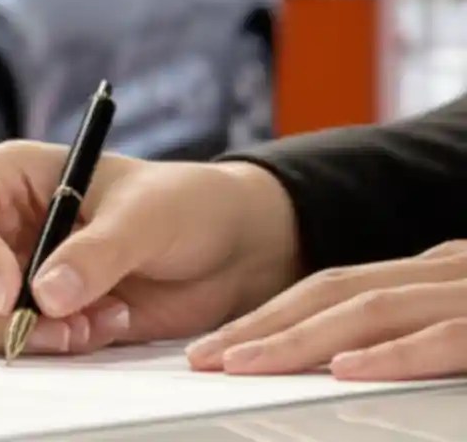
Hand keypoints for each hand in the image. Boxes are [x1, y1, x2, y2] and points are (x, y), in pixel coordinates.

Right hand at [0, 141, 301, 355]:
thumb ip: (95, 253)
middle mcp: (1, 225)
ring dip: (33, 334)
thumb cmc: (186, 203)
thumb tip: (44, 295)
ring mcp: (18, 272)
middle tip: (57, 328)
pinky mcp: (42, 312)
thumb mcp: (145, 216)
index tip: (14, 290)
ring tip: (96, 323)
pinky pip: (19, 342)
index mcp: (9, 178)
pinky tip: (107, 325)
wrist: (231, 248)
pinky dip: (56, 347)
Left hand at [187, 240, 466, 379]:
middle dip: (260, 325)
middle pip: (331, 293)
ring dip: (299, 338)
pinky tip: (343, 369)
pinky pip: (442, 336)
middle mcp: (443, 273)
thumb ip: (412, 332)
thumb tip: (342, 366)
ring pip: (369, 309)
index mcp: (429, 274)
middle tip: (202, 358)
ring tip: (241, 364)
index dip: (267, 317)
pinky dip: (389, 354)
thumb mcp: (462, 322)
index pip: (330, 290)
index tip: (214, 348)